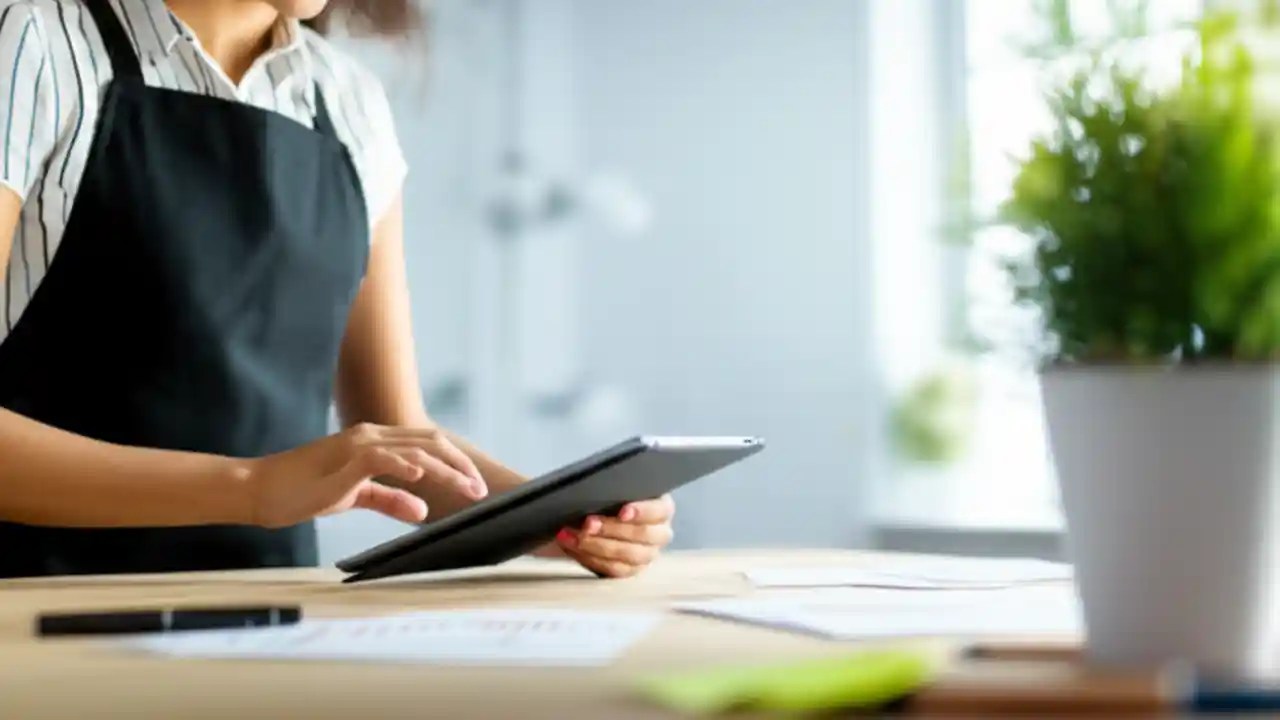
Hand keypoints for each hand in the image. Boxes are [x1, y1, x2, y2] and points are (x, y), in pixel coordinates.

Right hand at [247, 423, 486, 527]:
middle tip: (480, 491)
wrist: (260, 491)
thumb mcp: (355, 497)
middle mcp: (371, 436)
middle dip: (461, 466)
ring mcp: (357, 445)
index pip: (428, 445)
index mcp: (375, 442)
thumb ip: (389, 500)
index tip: (474, 486)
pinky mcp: (344, 460)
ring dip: (446, 470)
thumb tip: (422, 508)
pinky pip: (381, 458)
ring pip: (415, 450)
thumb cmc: (303, 491)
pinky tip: (421, 478)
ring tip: (466, 490)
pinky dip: (405, 465)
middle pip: (431, 443)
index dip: (456, 464)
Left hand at [553, 495, 675, 578]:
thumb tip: (599, 486)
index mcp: (662, 508)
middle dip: (611, 528)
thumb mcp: (615, 489)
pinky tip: (574, 547)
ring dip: (597, 545)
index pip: (659, 510)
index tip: (622, 511)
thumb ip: (614, 488)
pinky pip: (614, 569)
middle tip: (588, 523)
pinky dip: (591, 558)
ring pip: (628, 555)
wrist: (598, 518)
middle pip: (642, 534)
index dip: (642, 511)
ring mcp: (647, 554)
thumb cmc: (610, 499)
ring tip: (573, 536)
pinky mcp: (630, 570)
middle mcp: (660, 533)